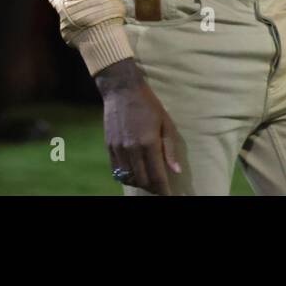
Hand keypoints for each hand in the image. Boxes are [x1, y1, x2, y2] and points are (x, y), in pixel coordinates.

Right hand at [95, 58, 182, 194]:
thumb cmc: (148, 104)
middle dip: (154, 189)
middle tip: (162, 189)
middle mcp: (132, 149)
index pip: (157, 176)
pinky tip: (134, 175)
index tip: (171, 196)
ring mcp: (119, 149)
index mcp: (149, 143)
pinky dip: (126, 177)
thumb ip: (170, 148)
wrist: (122, 89)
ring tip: (149, 183)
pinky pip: (116, 171)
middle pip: (143, 181)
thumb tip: (176, 171)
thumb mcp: (165, 123)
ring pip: (129, 178)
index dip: (164, 190)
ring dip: (140, 184)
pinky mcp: (109, 147)